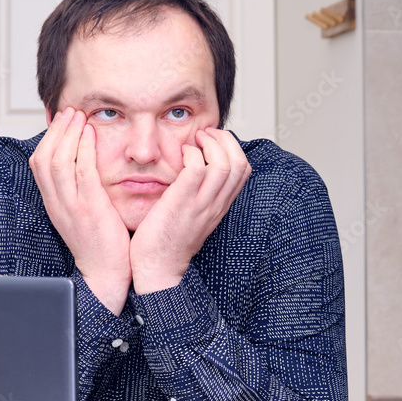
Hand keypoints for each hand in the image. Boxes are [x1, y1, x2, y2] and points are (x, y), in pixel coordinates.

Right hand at [29, 107, 130, 314]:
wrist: (106, 274)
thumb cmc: (99, 243)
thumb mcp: (80, 213)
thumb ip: (77, 189)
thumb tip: (82, 163)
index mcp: (54, 204)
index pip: (39, 164)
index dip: (48, 138)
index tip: (61, 120)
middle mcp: (58, 204)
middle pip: (44, 159)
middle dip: (56, 130)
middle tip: (70, 110)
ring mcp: (72, 207)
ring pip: (59, 162)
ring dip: (68, 134)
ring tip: (79, 116)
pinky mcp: (91, 210)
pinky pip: (82, 174)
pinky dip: (84, 151)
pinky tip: (91, 135)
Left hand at [130, 127, 250, 293]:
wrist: (158, 266)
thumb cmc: (168, 240)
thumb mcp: (194, 216)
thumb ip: (200, 195)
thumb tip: (195, 170)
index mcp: (220, 205)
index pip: (243, 170)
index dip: (233, 148)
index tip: (213, 141)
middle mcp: (216, 203)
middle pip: (239, 163)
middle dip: (225, 139)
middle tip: (205, 134)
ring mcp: (201, 203)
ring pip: (223, 163)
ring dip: (209, 143)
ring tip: (194, 141)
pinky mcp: (183, 202)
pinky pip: (196, 167)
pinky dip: (191, 153)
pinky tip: (180, 155)